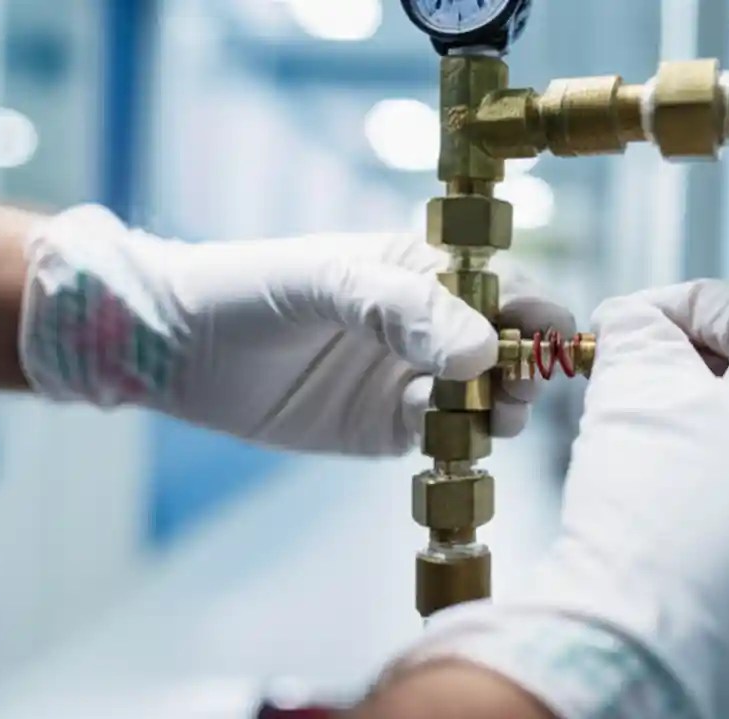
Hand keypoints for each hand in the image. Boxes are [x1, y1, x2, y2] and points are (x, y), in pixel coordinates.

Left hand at [19, 205, 571, 454]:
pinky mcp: (391, 426)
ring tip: (493, 415)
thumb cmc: (249, 290)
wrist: (178, 350)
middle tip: (517, 385)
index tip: (551, 337)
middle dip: (526, 364)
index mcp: (422, 269)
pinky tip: (457, 440)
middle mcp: (429, 323)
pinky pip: (445, 434)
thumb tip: (482, 349)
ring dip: (501, 405)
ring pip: (486, 394)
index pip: (502, 284)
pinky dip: (462, 439)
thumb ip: (402, 308)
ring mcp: (413, 377)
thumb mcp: (326, 281)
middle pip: (508, 344)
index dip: (534, 309)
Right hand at [391, 280, 728, 718]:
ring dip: (702, 420)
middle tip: (624, 374)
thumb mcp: (636, 390)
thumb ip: (640, 331)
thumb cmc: (653, 527)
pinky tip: (665, 497)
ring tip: (636, 437)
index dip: (680, 302)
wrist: (650, 662)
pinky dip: (722, 478)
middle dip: (689, 365)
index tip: (625, 320)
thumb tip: (639, 322)